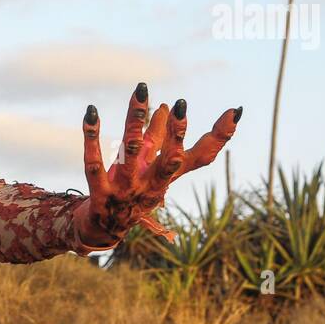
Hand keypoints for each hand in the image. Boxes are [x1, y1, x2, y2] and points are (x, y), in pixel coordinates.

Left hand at [74, 82, 240, 245]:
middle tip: (181, 104)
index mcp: (169, 178)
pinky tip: (92, 114)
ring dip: (135, 122)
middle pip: (169, 160)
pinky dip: (92, 138)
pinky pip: (94, 164)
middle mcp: (151, 186)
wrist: (104, 229)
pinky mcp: (100, 193)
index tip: (233, 111)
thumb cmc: (133, 192)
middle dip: (176, 133)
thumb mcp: (150, 167)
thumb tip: (166, 105)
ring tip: (140, 94)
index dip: (219, 137)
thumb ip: (159, 138)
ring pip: (132, 153)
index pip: (200, 157)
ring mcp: (126, 190)